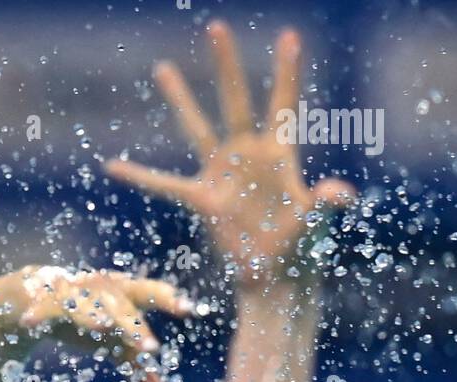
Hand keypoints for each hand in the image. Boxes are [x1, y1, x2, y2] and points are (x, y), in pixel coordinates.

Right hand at [0, 265, 192, 381]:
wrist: (39, 294)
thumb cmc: (90, 319)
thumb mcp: (117, 346)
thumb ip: (141, 374)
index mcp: (125, 296)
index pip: (151, 293)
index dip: (168, 300)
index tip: (189, 309)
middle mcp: (102, 289)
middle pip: (121, 308)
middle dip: (133, 326)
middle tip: (148, 347)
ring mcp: (73, 291)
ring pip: (85, 305)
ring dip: (93, 316)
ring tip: (102, 327)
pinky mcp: (44, 298)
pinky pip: (43, 309)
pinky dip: (38, 316)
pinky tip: (30, 323)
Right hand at [106, 24, 354, 286]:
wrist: (275, 280)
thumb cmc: (300, 252)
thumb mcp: (313, 224)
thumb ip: (325, 204)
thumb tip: (342, 194)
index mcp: (279, 155)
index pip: (284, 104)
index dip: (286, 71)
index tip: (288, 35)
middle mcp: (248, 156)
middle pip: (235, 101)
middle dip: (227, 65)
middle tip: (217, 27)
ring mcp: (223, 176)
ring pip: (198, 128)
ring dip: (181, 99)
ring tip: (164, 68)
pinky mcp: (204, 201)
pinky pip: (165, 185)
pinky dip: (140, 176)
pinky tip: (114, 166)